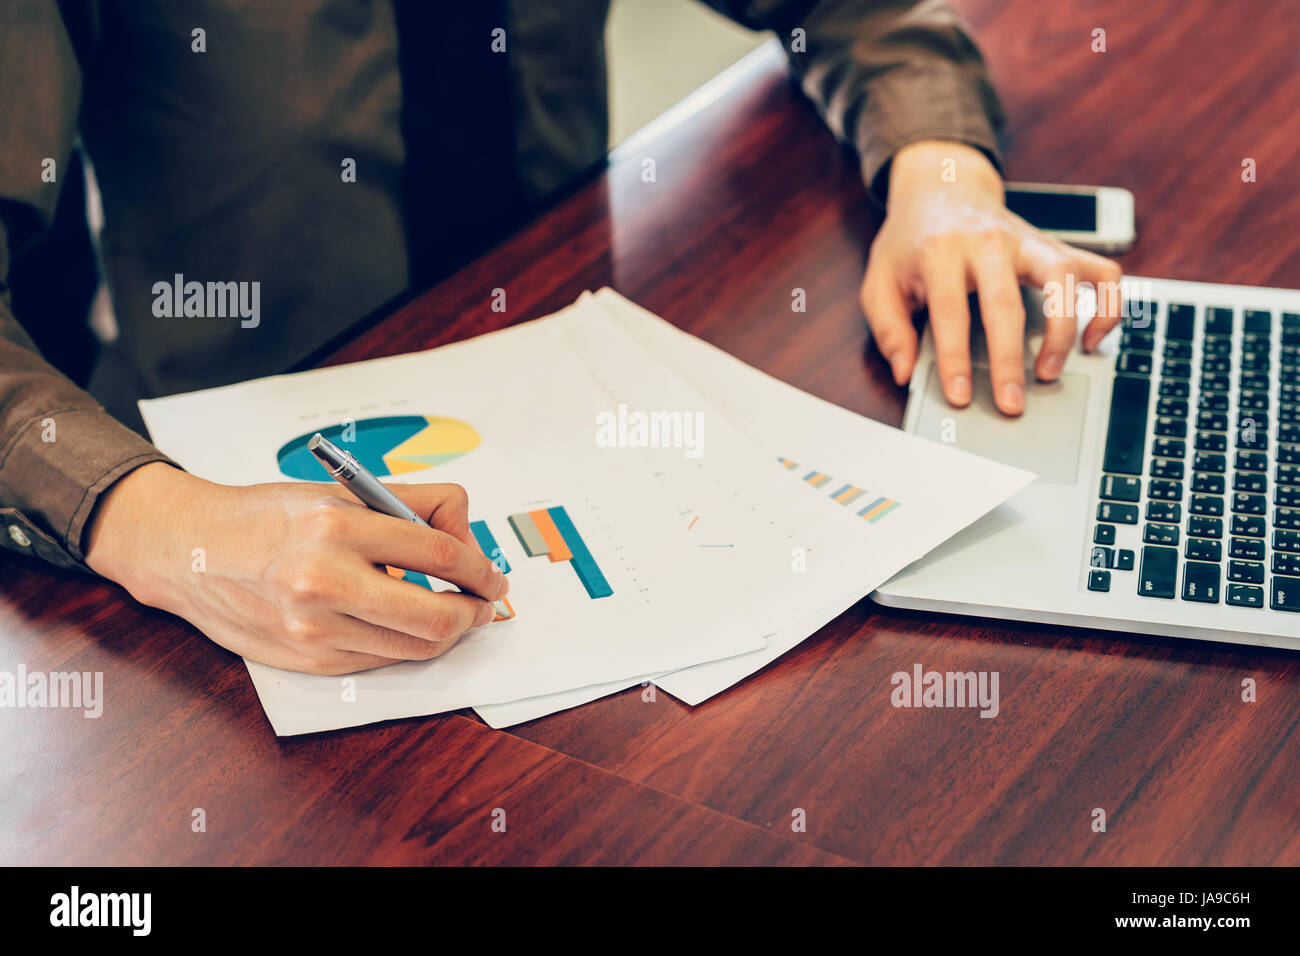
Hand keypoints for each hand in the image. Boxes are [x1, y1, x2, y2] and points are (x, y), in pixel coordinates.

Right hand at [84, 462, 508, 674]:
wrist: (189, 551)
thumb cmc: (271, 516)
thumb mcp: (341, 490)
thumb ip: (414, 502)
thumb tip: (469, 536)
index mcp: (335, 525)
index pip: (439, 554)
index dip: (480, 569)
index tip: (492, 574)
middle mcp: (323, 580)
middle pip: (436, 617)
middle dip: (474, 611)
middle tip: (482, 601)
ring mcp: (313, 628)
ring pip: (414, 648)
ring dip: (447, 633)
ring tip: (452, 611)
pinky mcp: (307, 660)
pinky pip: (380, 661)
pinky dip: (404, 644)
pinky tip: (404, 623)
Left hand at [860, 140, 1122, 414]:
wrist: (942, 189)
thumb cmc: (910, 243)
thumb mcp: (880, 280)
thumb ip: (888, 327)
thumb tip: (904, 372)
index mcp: (941, 252)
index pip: (950, 312)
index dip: (955, 358)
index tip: (960, 397)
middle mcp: (989, 243)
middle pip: (1006, 303)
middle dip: (1010, 360)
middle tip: (1011, 403)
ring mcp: (1028, 241)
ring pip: (1062, 279)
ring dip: (1063, 329)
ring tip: (1050, 372)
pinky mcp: (1056, 246)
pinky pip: (1100, 271)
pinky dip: (1108, 305)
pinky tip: (1091, 338)